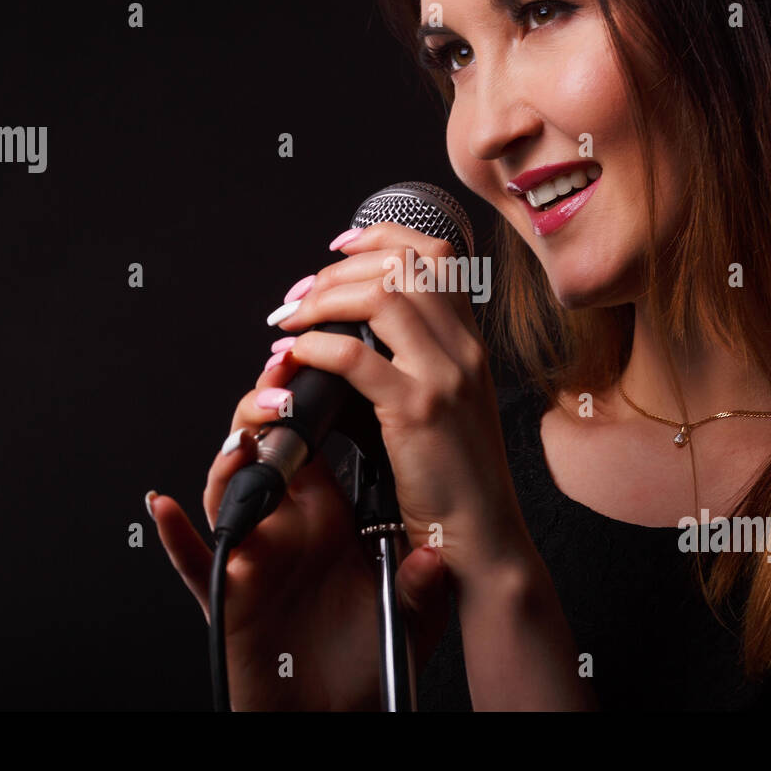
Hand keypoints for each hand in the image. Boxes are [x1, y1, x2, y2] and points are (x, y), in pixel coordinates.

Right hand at [149, 347, 451, 709]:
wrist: (340, 711)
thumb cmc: (370, 656)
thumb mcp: (410, 611)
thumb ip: (420, 584)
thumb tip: (433, 558)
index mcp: (326, 514)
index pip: (311, 441)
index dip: (310, 401)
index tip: (324, 365)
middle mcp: (286, 525)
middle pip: (262, 448)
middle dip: (265, 408)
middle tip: (283, 377)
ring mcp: (255, 554)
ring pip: (227, 490)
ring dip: (231, 459)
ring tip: (247, 437)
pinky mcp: (229, 593)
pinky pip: (194, 560)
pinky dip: (175, 535)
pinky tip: (164, 509)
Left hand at [265, 221, 532, 580]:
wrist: (480, 535)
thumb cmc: (450, 477)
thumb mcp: (438, 404)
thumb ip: (399, 362)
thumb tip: (336, 335)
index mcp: (469, 341)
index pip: (436, 253)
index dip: (383, 236)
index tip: (338, 248)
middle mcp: (464, 347)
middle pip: (403, 262)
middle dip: (337, 270)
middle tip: (298, 296)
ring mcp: (445, 375)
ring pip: (380, 295)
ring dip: (322, 299)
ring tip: (290, 321)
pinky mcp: (419, 410)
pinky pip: (356, 355)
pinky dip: (316, 346)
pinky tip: (297, 357)